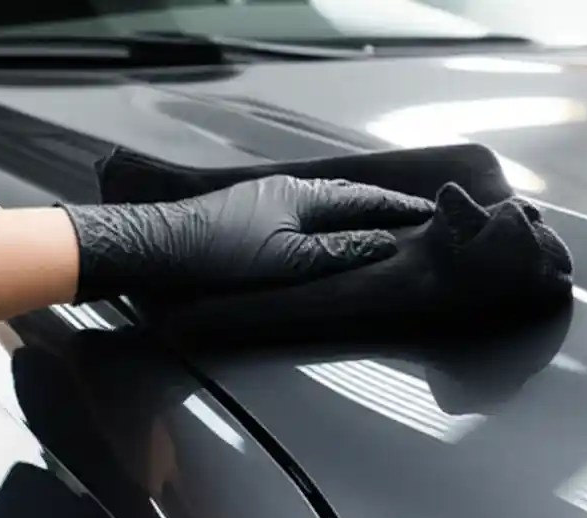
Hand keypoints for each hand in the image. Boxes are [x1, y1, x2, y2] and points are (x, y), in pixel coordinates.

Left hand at [61, 175, 434, 301]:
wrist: (161, 246)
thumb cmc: (224, 254)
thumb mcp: (290, 260)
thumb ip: (340, 251)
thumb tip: (385, 243)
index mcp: (304, 197)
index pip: (363, 199)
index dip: (396, 208)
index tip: (426, 212)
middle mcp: (289, 188)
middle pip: (345, 193)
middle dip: (379, 203)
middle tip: (409, 212)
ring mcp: (267, 195)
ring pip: (323, 197)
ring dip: (353, 206)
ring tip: (375, 217)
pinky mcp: (249, 208)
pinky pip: (304, 205)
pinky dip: (328, 213)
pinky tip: (323, 224)